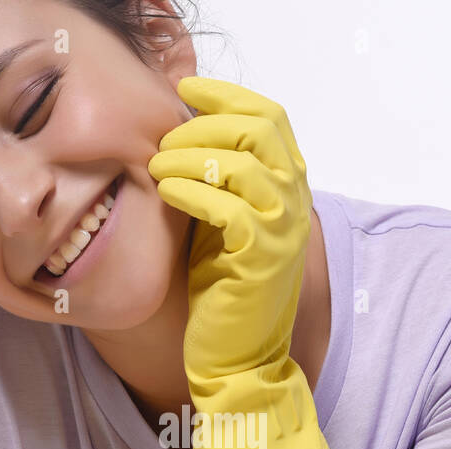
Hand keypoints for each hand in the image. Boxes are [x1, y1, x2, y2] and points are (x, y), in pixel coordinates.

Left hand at [147, 75, 312, 381]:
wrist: (238, 356)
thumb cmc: (222, 288)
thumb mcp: (219, 220)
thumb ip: (215, 178)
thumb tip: (179, 129)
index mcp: (289, 187)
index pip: (270, 116)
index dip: (227, 95)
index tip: (185, 90)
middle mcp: (294, 203)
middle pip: (258, 129)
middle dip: (203, 125)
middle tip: (164, 141)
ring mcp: (283, 230)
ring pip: (241, 163)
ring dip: (189, 156)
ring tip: (156, 167)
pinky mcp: (262, 258)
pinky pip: (228, 207)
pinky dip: (191, 191)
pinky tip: (166, 192)